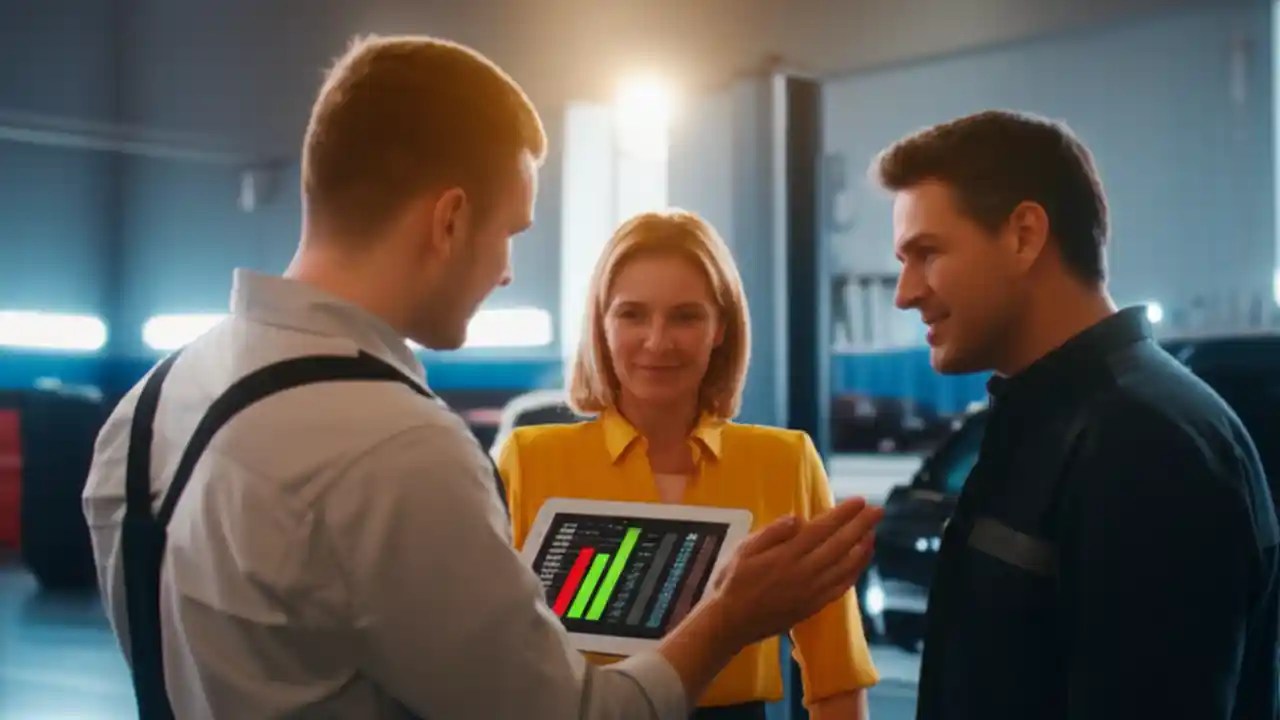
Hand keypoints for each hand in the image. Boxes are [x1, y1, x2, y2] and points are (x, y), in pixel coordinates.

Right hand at [710, 498, 881, 648]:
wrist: (732, 622)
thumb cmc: (733, 581)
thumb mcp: (743, 550)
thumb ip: (770, 533)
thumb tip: (797, 519)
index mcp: (787, 555)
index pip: (822, 529)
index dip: (842, 514)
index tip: (859, 501)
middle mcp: (805, 572)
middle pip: (840, 545)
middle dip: (861, 525)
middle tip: (878, 510)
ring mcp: (813, 591)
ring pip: (846, 566)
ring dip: (863, 547)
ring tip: (874, 532)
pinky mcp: (815, 605)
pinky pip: (842, 586)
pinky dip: (855, 572)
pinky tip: (861, 561)